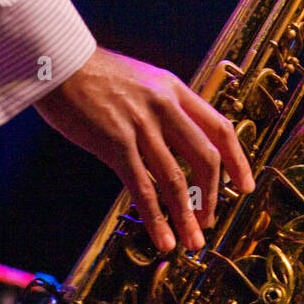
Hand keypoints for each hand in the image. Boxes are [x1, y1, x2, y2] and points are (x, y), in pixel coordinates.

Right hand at [34, 46, 254, 253]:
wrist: (58, 62)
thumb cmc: (93, 73)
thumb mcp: (141, 79)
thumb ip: (162, 105)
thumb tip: (177, 139)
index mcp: (173, 88)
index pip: (219, 127)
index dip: (237, 160)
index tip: (244, 185)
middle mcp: (164, 105)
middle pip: (205, 157)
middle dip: (212, 196)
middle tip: (209, 221)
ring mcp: (141, 124)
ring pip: (176, 180)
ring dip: (187, 217)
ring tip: (191, 242)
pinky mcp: (115, 142)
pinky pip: (143, 188)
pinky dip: (157, 219)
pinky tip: (163, 240)